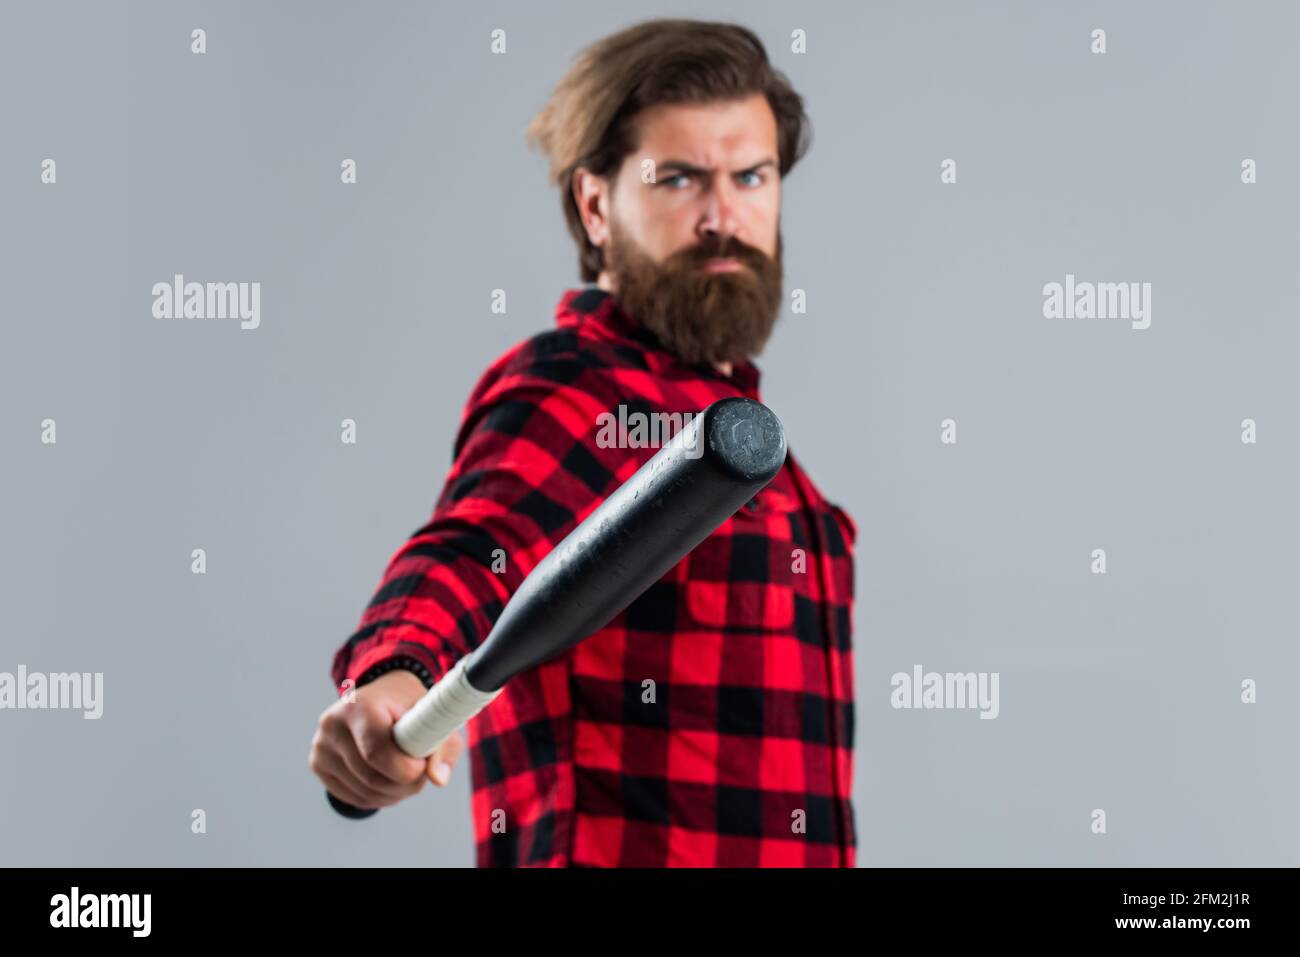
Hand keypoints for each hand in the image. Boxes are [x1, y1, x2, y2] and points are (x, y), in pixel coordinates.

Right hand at [309, 669, 467, 810]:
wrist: (381, 697)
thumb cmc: (409, 706)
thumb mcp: (433, 716)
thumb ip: (444, 746)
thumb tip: (437, 779)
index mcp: (360, 706)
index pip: (378, 752)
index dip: (407, 769)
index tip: (423, 766)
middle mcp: (332, 725)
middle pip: (372, 778)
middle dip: (404, 784)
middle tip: (421, 773)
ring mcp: (320, 746)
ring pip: (364, 792)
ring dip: (394, 793)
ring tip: (407, 774)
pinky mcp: (317, 764)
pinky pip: (353, 797)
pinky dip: (377, 797)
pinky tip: (388, 779)